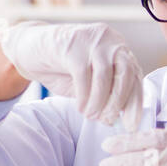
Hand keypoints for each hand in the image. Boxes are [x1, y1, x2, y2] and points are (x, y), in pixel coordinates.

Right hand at [0, 21, 143, 128]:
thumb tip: (119, 118)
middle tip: (108, 120)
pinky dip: (83, 97)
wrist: (30, 50)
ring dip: (99, 102)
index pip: (135, 76)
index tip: (132, 125)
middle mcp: (110, 40)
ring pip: (104, 76)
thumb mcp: (91, 84)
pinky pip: (83, 76)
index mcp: (119, 49)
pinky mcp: (73, 45)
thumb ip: (107, 95)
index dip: (136, 102)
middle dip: (119, 102)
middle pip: (125, 73)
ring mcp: (91, 40)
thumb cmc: (64, 69)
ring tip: (91, 116)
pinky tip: (81, 108)